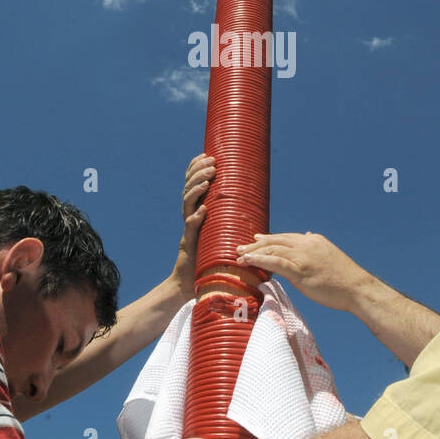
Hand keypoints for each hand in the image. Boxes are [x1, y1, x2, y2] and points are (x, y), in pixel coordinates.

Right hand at [170, 154, 215, 300]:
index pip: (192, 184)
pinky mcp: (188, 244)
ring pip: (187, 202)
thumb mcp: (220, 233)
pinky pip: (190, 227)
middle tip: (212, 162)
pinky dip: (196, 217)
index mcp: (196, 211)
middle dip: (198, 172)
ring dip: (197, 188)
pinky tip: (203, 209)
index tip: (207, 155)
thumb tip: (253, 206)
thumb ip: (229, 219)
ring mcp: (188, 229)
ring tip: (208, 179)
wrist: (193, 284)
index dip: (196, 168)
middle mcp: (189, 216)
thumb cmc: (210, 259)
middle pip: (188, 187)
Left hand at [237, 231, 363, 312]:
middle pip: (275, 241)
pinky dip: (258, 259)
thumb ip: (315, 246)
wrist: (357, 288)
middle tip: (240, 247)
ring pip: (271, 249)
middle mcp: (306, 244)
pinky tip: (247, 261)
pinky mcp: (300, 271)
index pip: (285, 237)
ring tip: (239, 256)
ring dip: (253, 252)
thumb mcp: (329, 255)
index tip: (256, 239)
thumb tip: (307, 235)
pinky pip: (274, 262)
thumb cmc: (344, 278)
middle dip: (256, 244)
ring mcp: (302, 257)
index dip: (269, 238)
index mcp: (312, 240)